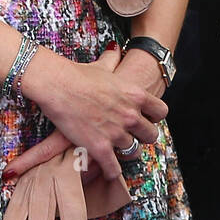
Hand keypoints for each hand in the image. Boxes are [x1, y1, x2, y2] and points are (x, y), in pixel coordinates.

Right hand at [20, 45, 166, 181]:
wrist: (58, 85)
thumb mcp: (103, 66)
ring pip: (133, 152)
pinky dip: (112, 171)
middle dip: (143, 137)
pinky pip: (114, 168)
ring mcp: (116, 132)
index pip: (161, 112)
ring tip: (119, 152)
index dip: (154, 117)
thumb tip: (116, 48)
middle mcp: (131, 115)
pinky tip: (109, 170)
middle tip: (133, 137)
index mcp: (135, 95)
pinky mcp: (100, 148)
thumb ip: (113, 60)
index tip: (145, 118)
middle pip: (151, 135)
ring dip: (126, 152)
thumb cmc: (78, 73)